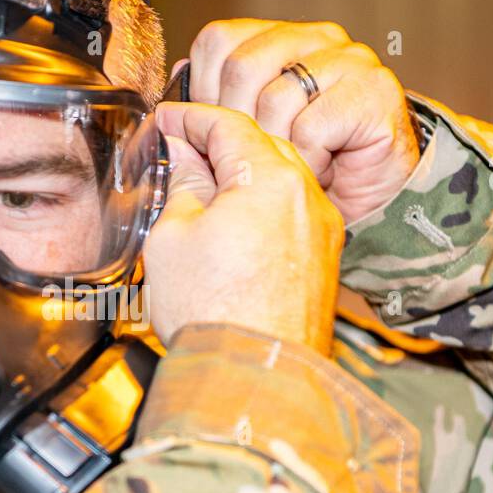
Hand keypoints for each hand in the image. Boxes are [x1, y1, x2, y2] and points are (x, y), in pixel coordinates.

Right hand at [144, 101, 342, 354]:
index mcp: (270, 180)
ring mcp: (322, 230)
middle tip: (182, 149)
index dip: (190, 117)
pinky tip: (235, 222)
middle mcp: (307, 197)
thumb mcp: (174, 237)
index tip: (168, 119)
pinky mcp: (323, 260)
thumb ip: (183, 186)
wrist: (256, 376)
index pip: (228, 124)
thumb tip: (186, 161)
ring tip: (206, 187)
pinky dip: (264, 204)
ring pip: (282, 178)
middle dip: (221, 141)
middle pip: (262, 144)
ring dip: (246, 173)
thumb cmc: (216, 315)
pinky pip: (293, 212)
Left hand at [183, 19, 418, 223]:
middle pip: (242, 67)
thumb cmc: (311, 161)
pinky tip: (320, 168)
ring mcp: (350, 59)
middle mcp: (318, 37)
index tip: (209, 129)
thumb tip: (179, 75)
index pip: (218, 40)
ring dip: (276, 148)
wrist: (376, 193)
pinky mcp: (373, 91)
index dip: (202, 89)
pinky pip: (312, 127)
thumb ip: (218, 98)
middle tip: (251, 156)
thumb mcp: (253, 129)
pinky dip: (308, 159)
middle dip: (236, 124)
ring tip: (293, 163)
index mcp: (282, 37)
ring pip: (275, 100)